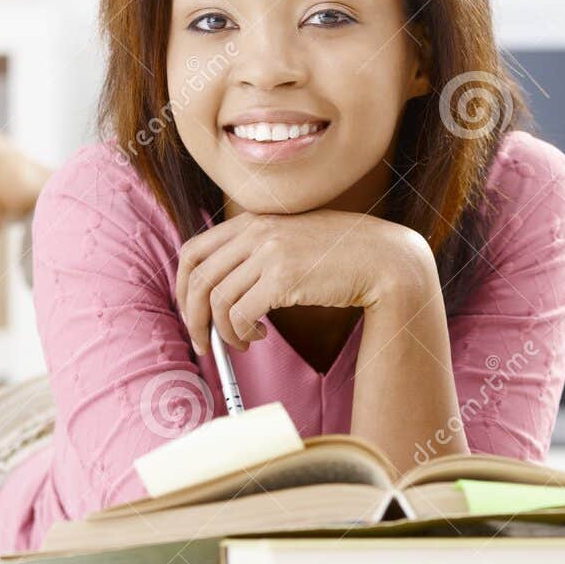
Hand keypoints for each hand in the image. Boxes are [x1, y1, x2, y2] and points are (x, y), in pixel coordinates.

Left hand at [175, 211, 436, 354]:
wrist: (382, 258)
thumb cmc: (337, 256)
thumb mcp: (289, 241)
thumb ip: (254, 253)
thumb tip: (218, 292)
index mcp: (251, 221)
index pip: (192, 251)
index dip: (182, 287)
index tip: (190, 312)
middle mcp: (255, 232)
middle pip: (198, 279)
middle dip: (193, 317)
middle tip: (203, 342)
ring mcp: (269, 252)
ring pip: (218, 300)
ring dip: (224, 331)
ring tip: (243, 341)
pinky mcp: (284, 278)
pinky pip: (241, 314)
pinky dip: (242, 332)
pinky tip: (259, 334)